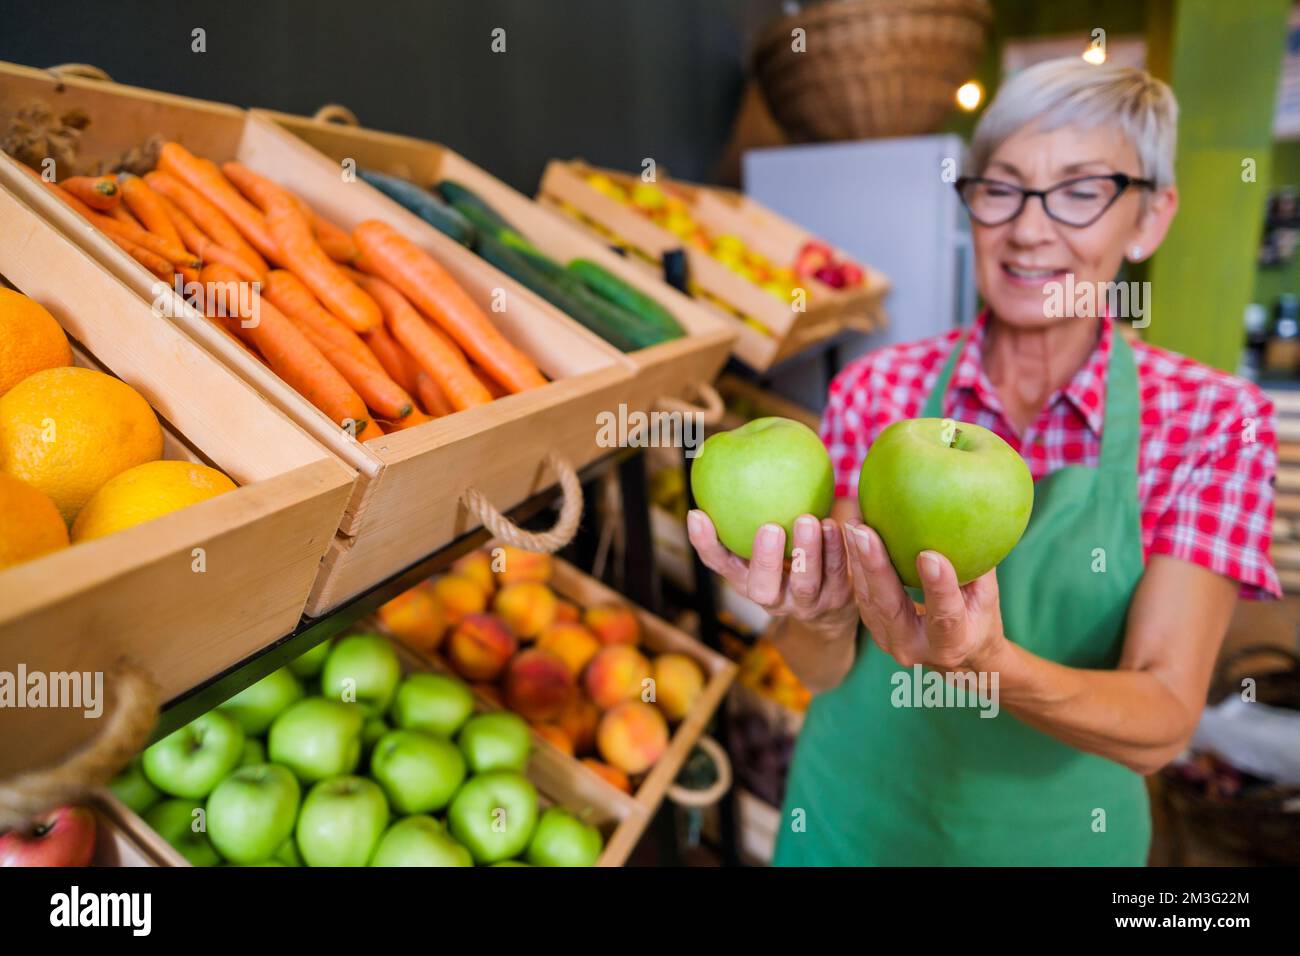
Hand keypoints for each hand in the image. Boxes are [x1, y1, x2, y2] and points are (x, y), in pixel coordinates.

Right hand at [686, 510, 856, 628]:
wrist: (833, 598)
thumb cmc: (789, 553)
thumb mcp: (767, 539)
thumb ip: (748, 512)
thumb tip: (724, 463)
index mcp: (747, 580)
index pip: (720, 565)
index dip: (706, 544)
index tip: (698, 515)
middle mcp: (773, 598)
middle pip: (762, 589)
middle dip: (765, 561)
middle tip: (770, 527)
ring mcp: (807, 603)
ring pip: (806, 584)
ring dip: (807, 552)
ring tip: (808, 519)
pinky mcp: (838, 599)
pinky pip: (839, 573)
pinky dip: (836, 548)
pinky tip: (836, 524)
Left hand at [842, 520, 1007, 671]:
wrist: (957, 655)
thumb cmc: (979, 618)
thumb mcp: (987, 597)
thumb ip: (978, 566)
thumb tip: (975, 518)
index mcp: (952, 643)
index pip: (945, 617)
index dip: (938, 588)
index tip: (929, 555)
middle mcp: (915, 647)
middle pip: (891, 608)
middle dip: (876, 568)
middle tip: (864, 532)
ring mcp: (889, 640)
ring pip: (868, 600)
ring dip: (857, 560)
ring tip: (853, 524)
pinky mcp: (874, 628)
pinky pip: (861, 595)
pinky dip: (855, 564)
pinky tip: (851, 534)